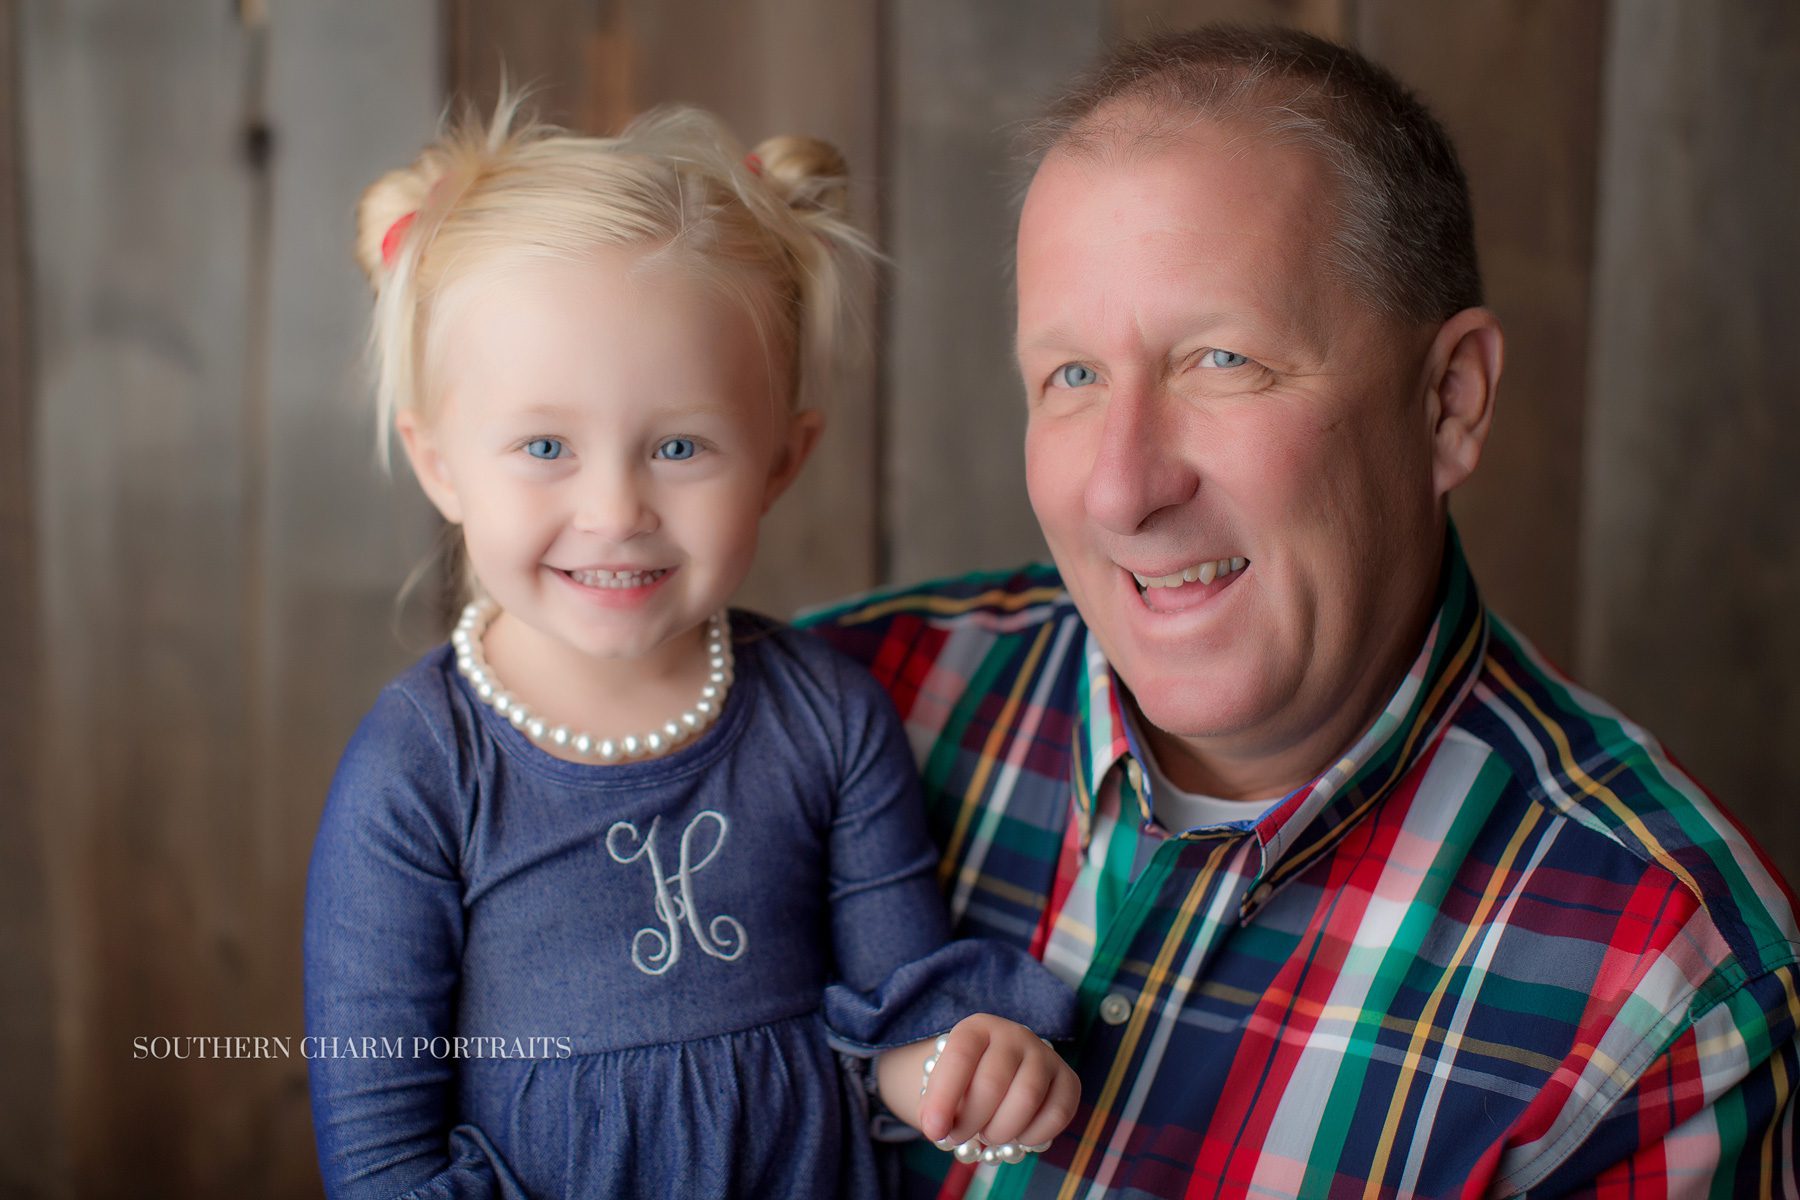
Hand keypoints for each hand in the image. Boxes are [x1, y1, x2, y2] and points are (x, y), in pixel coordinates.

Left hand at [875, 1013, 1079, 1151]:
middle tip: (958, 1136)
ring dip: (1001, 1131)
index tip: (933, 1130)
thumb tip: (937, 1128)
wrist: (995, 1076)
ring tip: (987, 1135)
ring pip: (1027, 1099)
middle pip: (993, 1082)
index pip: (960, 1056)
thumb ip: (934, 1107)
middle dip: (971, 1121)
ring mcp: (1045, 1055)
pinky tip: (1017, 1137)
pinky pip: (1058, 1113)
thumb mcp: (940, 1089)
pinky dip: (1033, 1135)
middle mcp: (1014, 1034)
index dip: (944, 1096)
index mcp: (976, 1028)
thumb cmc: (962, 1086)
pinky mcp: (1068, 1080)